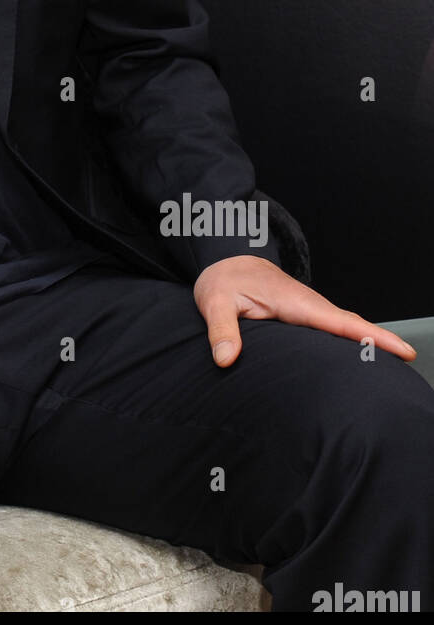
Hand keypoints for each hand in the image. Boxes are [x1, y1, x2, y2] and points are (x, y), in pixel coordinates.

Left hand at [193, 255, 417, 367]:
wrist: (225, 259)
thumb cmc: (222, 280)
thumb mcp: (213, 302)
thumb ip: (221, 330)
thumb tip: (226, 360)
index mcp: (294, 302)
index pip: (340, 322)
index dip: (371, 337)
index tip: (402, 350)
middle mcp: (308, 304)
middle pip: (352, 326)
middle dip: (382, 343)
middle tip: (411, 362)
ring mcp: (309, 308)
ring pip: (346, 326)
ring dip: (372, 342)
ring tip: (399, 365)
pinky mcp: (305, 314)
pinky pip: (335, 327)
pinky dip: (355, 338)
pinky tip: (365, 356)